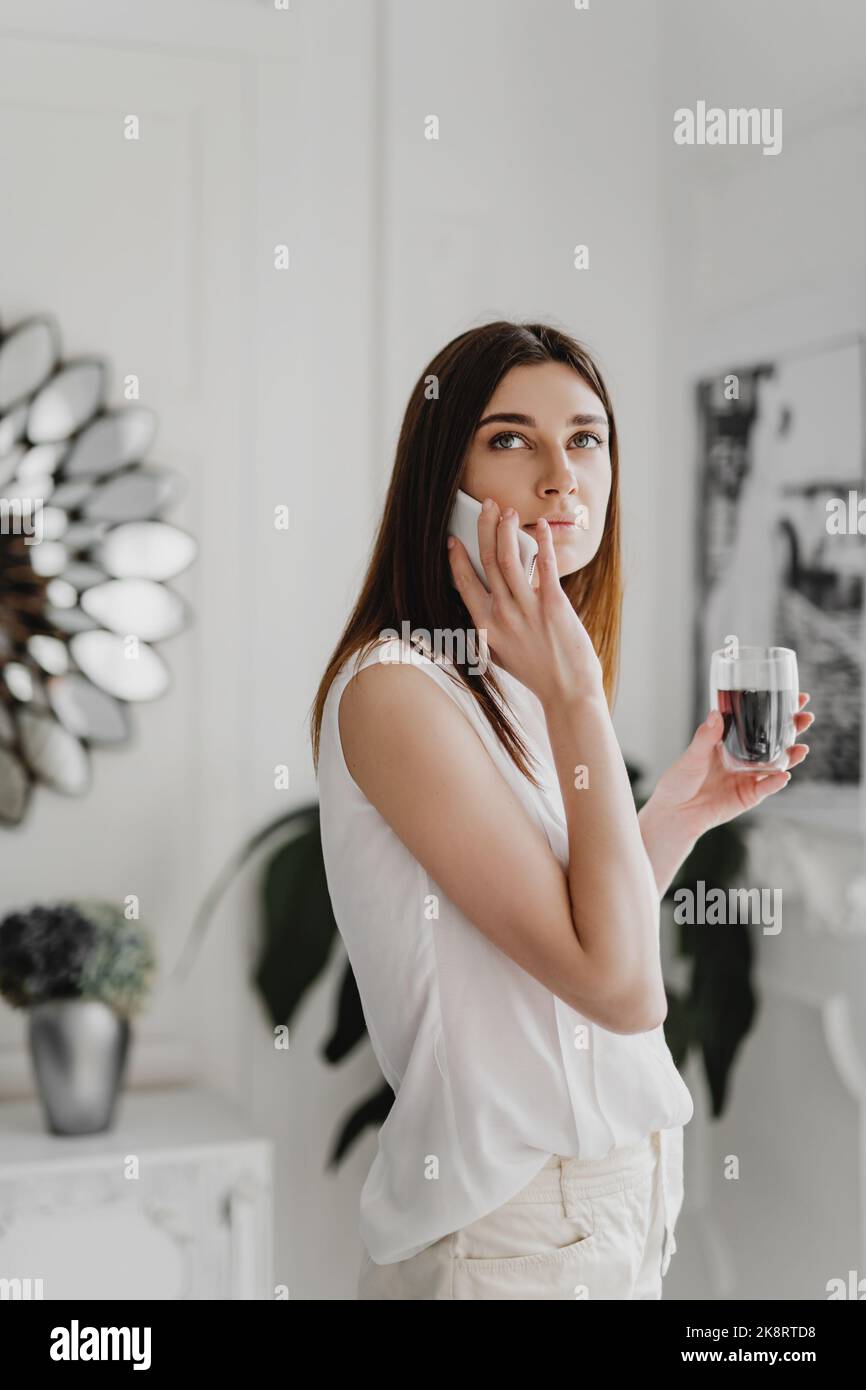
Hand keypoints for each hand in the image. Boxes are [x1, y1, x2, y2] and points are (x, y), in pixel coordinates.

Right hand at [447, 496, 602, 705]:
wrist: (567, 693)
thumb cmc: (536, 674)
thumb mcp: (502, 654)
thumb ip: (491, 629)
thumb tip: (485, 606)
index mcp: (486, 627)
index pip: (464, 584)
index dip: (457, 559)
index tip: (453, 539)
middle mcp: (502, 615)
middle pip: (486, 562)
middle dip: (484, 529)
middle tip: (485, 505)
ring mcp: (527, 609)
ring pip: (509, 559)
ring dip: (507, 530)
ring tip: (508, 511)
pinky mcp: (554, 606)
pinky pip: (545, 566)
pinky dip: (542, 543)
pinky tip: (541, 527)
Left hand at [645, 693, 813, 840]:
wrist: (674, 814)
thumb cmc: (679, 782)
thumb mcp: (691, 756)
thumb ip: (705, 737)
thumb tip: (716, 713)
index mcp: (729, 742)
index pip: (756, 721)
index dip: (775, 709)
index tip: (793, 697)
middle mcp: (743, 758)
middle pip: (773, 740)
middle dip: (792, 728)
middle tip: (806, 716)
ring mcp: (748, 777)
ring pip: (776, 764)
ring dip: (790, 756)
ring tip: (801, 749)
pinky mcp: (748, 796)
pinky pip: (765, 788)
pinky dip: (775, 782)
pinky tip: (784, 775)